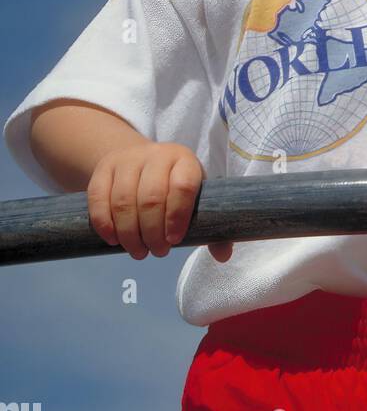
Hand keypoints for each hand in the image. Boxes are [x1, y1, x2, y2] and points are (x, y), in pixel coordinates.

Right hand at [87, 141, 233, 262]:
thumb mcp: (195, 198)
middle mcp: (156, 155)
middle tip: (157, 252)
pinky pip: (99, 198)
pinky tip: (114, 240)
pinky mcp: (104, 169)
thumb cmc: (173, 186)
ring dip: (129, 234)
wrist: (139, 160)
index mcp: (184, 161)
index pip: (183, 186)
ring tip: (138, 251)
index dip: (177, 217)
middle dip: (152, 233)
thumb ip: (211, 226)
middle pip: (151, 198)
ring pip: (123, 201)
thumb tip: (223, 256)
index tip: (174, 241)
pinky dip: (105, 224)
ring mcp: (128, 160)